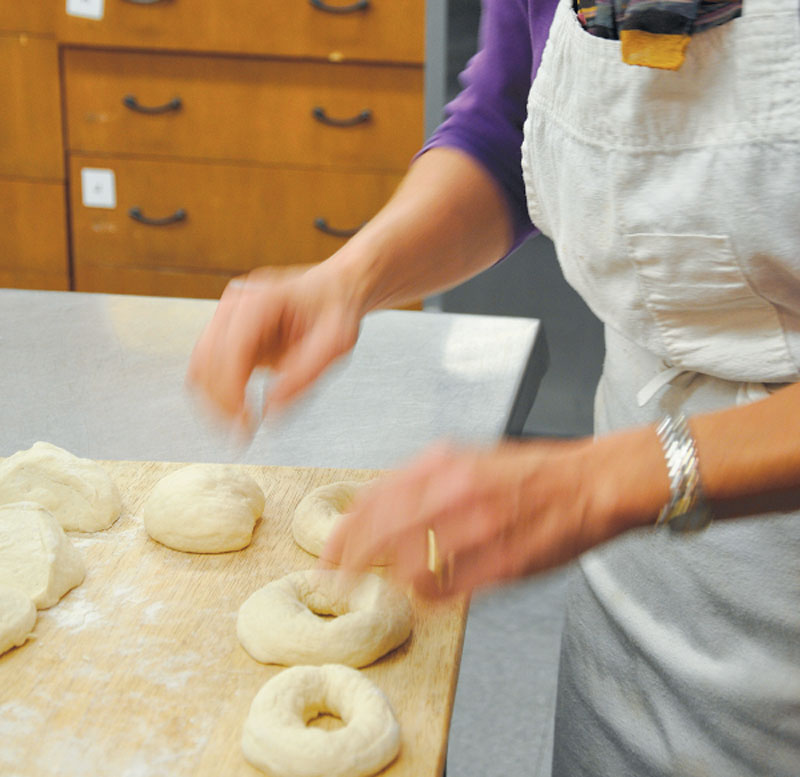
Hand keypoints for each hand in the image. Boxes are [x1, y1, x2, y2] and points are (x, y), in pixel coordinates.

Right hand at [187, 263, 362, 432]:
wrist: (336, 289)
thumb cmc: (337, 309)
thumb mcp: (335, 344)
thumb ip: (304, 376)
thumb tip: (270, 412)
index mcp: (263, 299)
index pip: (232, 349)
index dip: (232, 391)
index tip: (246, 422)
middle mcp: (238, 303)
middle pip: (207, 359)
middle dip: (220, 403)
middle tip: (241, 432)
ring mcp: (228, 315)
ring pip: (200, 365)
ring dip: (214, 401)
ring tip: (239, 425)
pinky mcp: (227, 331)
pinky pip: (208, 366)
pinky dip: (217, 392)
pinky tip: (238, 410)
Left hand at [321, 431, 668, 597]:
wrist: (588, 483)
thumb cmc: (528, 472)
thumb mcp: (467, 458)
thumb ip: (421, 480)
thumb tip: (375, 505)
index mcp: (443, 463)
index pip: (371, 499)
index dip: (341, 533)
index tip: (329, 553)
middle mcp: (455, 491)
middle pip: (378, 534)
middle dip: (347, 563)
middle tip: (334, 581)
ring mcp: (479, 529)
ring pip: (409, 566)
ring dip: (391, 580)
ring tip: (391, 584)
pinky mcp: (502, 564)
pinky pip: (447, 589)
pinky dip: (428, 595)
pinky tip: (428, 592)